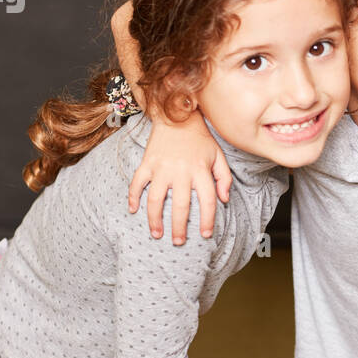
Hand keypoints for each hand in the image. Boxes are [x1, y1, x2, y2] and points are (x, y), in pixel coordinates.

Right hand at [128, 113, 230, 243]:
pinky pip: (137, 183)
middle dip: (179, 228)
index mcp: (200, 171)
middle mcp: (181, 172)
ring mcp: (161, 168)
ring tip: (157, 234)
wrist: (177, 115)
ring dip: (155, 219)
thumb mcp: (218, 155)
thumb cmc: (200, 138)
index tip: (205, 234)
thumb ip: (224, 178)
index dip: (208, 220)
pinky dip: (133, 197)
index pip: (207, 201)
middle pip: (180, 206)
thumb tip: (224, 200)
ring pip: (155, 200)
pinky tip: (133, 210)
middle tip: (179, 242)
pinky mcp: (147, 163)